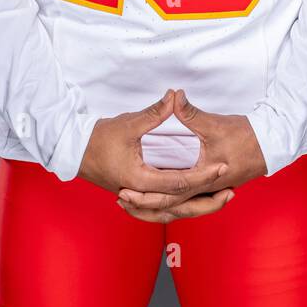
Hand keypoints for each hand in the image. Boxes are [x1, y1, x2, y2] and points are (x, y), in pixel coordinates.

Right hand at [78, 89, 233, 217]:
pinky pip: (163, 208)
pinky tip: (194, 200)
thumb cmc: (99, 138)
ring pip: (173, 211)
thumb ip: (155, 112)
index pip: (180, 182)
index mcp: (140, 180)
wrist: (74, 151)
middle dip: (207, 199)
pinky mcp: (138, 195)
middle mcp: (141, 194)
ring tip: (220, 199)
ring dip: (197, 207)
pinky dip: (181, 206)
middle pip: (181, 205)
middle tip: (231, 190)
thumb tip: (175, 95)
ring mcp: (139, 198)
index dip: (203, 175)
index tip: (222, 166)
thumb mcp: (129, 123)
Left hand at [115, 89, 268, 222]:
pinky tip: (160, 193)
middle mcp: (205, 191)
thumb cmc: (246, 136)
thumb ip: (190, 112)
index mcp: (203, 180)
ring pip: (179, 208)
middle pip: (170, 208)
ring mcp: (210, 191)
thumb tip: (173, 95)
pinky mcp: (213, 186)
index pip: (168, 195)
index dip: (145, 194)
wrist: (272, 143)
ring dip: (156, 206)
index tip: (124, 190)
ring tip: (133, 201)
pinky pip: (188, 201)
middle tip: (121, 199)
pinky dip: (171, 201)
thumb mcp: (214, 123)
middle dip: (144, 207)